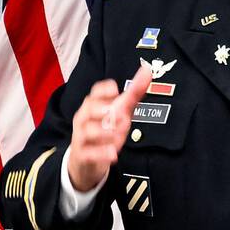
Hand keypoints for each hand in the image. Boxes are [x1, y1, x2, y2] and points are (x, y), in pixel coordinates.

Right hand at [67, 61, 152, 191]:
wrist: (88, 159)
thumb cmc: (106, 129)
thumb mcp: (121, 110)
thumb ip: (134, 92)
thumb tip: (148, 70)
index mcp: (94, 105)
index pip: (95, 93)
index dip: (103, 90)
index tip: (115, 90)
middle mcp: (85, 119)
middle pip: (88, 109)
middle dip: (103, 111)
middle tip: (121, 115)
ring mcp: (82, 137)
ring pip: (88, 132)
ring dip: (104, 134)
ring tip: (119, 137)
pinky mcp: (83, 155)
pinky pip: (88, 153)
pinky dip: (100, 154)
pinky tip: (113, 154)